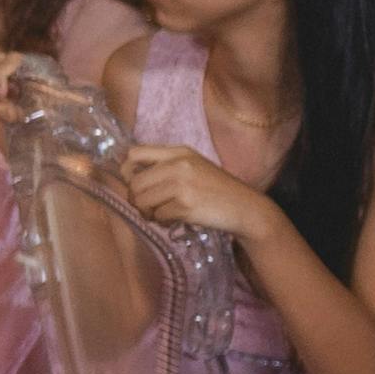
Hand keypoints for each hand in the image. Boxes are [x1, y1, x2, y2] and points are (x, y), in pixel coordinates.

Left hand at [113, 141, 279, 247]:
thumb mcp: (193, 167)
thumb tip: (129, 180)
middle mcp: (178, 164)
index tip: (136, 185)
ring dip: (148, 213)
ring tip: (162, 214)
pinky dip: (163, 221)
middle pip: (134, 183)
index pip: (134, 153)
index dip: (127, 171)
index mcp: (179, 152)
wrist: (247, 208)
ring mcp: (182, 184)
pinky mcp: (185, 205)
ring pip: (141, 201)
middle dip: (136, 200)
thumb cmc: (216, 190)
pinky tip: (175, 220)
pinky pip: (158, 215)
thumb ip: (165, 167)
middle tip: (149, 208)